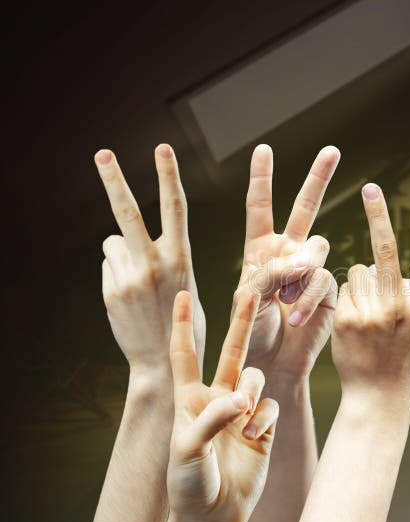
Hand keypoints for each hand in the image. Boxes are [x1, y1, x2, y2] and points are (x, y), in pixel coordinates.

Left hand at [96, 145, 204, 372]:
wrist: (163, 364)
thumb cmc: (182, 321)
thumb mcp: (186, 285)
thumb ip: (160, 257)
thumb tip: (117, 238)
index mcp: (181, 258)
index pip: (175, 208)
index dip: (169, 175)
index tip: (163, 148)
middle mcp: (152, 263)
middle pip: (128, 211)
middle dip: (114, 179)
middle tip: (103, 153)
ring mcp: (128, 277)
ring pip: (114, 245)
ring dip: (122, 254)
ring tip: (140, 285)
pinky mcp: (110, 291)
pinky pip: (109, 267)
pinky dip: (118, 276)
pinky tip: (131, 300)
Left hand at [166, 290, 278, 521]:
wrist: (213, 514)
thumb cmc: (189, 482)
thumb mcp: (189, 448)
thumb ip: (213, 417)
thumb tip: (243, 397)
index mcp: (190, 399)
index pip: (186, 354)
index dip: (182, 325)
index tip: (181, 295)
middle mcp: (217, 399)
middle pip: (231, 351)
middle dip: (241, 322)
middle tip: (249, 292)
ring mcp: (242, 412)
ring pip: (256, 379)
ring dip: (252, 391)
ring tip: (243, 415)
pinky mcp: (263, 427)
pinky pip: (270, 407)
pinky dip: (263, 418)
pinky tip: (254, 436)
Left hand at [237, 144, 339, 379]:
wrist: (271, 364)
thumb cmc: (249, 331)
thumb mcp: (246, 297)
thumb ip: (269, 272)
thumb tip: (303, 260)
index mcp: (261, 249)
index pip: (260, 207)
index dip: (262, 178)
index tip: (264, 149)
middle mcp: (288, 252)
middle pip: (305, 207)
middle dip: (318, 178)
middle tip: (332, 150)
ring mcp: (310, 270)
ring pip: (316, 246)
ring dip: (299, 271)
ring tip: (284, 301)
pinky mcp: (328, 288)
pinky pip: (321, 279)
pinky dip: (305, 298)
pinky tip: (295, 317)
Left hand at [333, 183, 409, 404]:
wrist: (379, 399)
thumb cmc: (402, 359)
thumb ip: (409, 294)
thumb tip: (379, 263)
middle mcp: (400, 307)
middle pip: (385, 249)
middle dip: (378, 214)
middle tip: (371, 188)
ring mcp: (372, 314)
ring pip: (359, 271)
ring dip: (361, 283)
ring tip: (368, 315)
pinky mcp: (346, 320)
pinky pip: (344, 289)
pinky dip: (347, 299)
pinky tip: (355, 325)